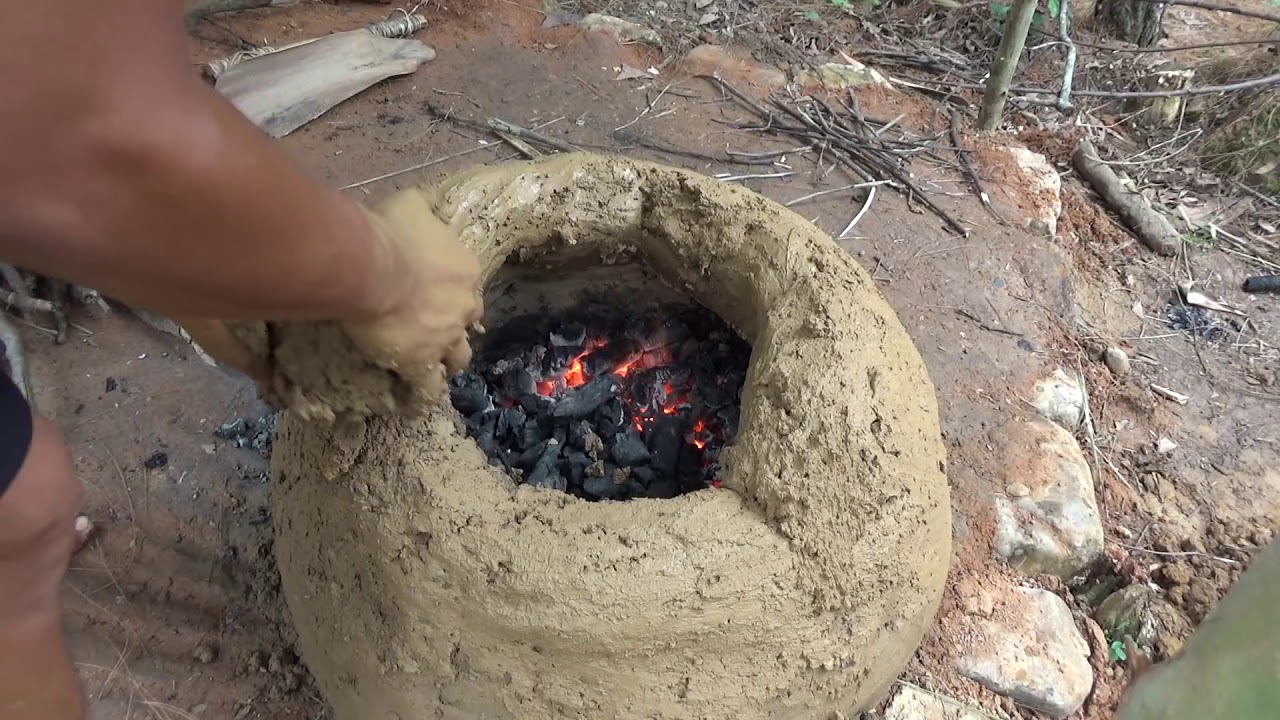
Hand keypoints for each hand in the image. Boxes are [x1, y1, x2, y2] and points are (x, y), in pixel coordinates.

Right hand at [346, 188, 482, 405]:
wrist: (373, 266)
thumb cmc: (390, 232)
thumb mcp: (412, 204)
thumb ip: (424, 207)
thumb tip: (426, 201)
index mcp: (465, 270)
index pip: (466, 286)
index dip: (453, 292)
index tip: (437, 295)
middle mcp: (463, 306)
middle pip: (469, 323)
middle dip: (456, 326)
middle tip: (435, 329)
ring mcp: (445, 337)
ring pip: (458, 357)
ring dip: (447, 360)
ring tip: (432, 364)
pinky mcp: (421, 362)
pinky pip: (428, 388)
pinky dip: (423, 394)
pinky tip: (415, 400)